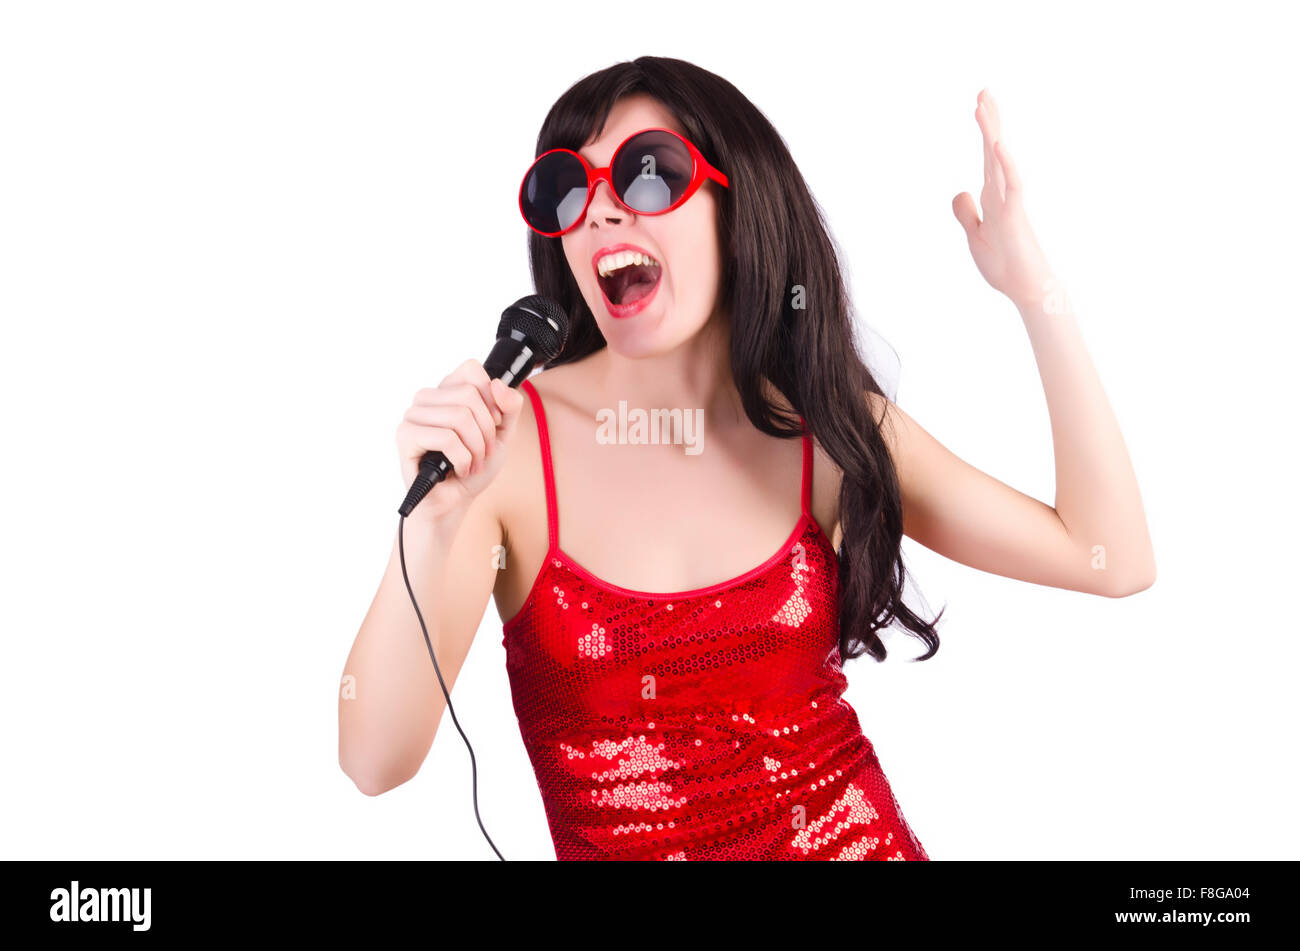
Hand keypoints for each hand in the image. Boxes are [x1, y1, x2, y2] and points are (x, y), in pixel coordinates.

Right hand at [395, 360, 525, 522]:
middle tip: (484, 452)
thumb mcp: (503, 434)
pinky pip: (447, 438)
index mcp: (447, 391)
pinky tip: (459, 469)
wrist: (454, 501)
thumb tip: (498, 384)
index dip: (491, 399)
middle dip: (487, 431)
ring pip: (460, 417)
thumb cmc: (474, 467)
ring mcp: (414, 415)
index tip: (493, 424)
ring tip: (472, 463)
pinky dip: (463, 459)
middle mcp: (427, 398)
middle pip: (470, 396)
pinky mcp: (406, 436)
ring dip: (476, 448)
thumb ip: (509, 407)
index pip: (473, 370)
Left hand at [952, 88, 1054, 307]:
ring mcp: (1011, 202)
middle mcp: (1003, 193)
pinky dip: (1005, 165)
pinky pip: (1012, 185)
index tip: (980, 104)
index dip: (983, 130)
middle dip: (989, 120)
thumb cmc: (1005, 265)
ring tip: (984, 106)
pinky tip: (996, 145)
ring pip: (1000, 160)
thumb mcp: (975, 236)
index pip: (986, 156)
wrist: (1024, 289)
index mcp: (993, 196)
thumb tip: (960, 191)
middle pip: (993, 150)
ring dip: (991, 133)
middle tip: (983, 91)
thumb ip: (967, 213)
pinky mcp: (1015, 216)